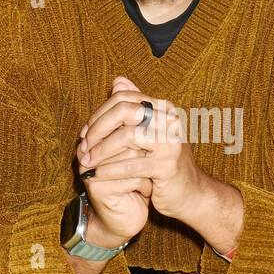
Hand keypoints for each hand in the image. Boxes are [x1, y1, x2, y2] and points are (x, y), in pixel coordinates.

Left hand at [77, 76, 203, 221]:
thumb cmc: (165, 163)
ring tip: (86, 162)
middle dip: (98, 129)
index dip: (99, 115)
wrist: (191, 193)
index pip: (124, 99)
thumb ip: (134, 108)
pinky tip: (96, 175)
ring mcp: (171, 143)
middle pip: (124, 111)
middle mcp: (170, 121)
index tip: (85, 132)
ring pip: (126, 137)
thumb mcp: (149, 133)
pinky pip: (130, 165)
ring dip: (101, 150)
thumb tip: (118, 80)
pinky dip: (109, 170)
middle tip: (83, 146)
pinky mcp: (167, 167)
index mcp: (164, 109)